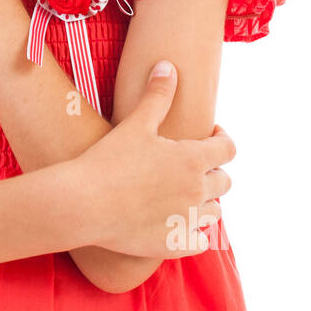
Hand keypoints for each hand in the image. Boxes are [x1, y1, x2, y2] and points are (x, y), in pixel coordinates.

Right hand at [67, 62, 234, 258]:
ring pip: (214, 212)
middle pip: (224, 182)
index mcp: (193, 160)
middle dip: (214, 172)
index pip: (228, 149)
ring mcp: (187, 220)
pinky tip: (180, 225)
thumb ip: (157, 95)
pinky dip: (194, 233)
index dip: (222, 140)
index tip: (211, 136)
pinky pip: (199, 241)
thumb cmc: (108, 160)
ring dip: (206, 202)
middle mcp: (197, 191)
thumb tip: (168, 66)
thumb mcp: (135, 124)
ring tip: (187, 195)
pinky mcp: (174, 244)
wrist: (83, 204)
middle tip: (194, 168)